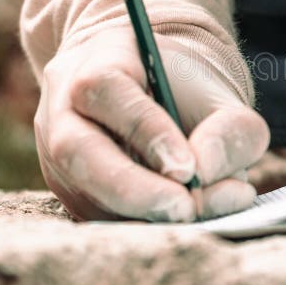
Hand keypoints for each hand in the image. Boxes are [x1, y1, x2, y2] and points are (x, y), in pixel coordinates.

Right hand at [34, 27, 268, 221]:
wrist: (159, 95)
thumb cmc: (188, 92)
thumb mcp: (222, 95)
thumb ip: (230, 128)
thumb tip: (206, 174)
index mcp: (96, 60)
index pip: (106, 90)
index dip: (147, 132)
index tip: (189, 169)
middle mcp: (63, 108)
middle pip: (76, 149)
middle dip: (133, 188)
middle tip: (184, 208)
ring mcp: (55, 154)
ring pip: (82, 191)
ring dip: (140, 214)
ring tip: (192, 214)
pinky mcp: (69, 191)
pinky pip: (96, 216)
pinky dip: (140, 224)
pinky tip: (179, 221)